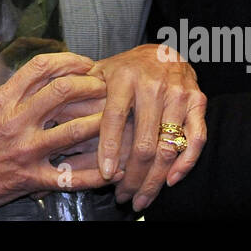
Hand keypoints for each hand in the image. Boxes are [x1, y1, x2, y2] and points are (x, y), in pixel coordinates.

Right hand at [0, 53, 116, 218]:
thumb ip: (4, 96)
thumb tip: (29, 82)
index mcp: (0, 100)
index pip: (40, 68)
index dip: (68, 60)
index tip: (85, 62)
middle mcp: (14, 121)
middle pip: (62, 91)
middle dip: (90, 85)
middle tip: (105, 86)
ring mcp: (23, 151)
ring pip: (73, 131)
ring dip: (100, 122)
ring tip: (114, 118)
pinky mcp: (29, 179)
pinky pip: (69, 177)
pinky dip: (93, 174)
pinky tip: (109, 170)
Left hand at [86, 43, 205, 211]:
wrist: (163, 51)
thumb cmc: (125, 69)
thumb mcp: (100, 72)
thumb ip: (79, 91)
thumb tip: (52, 115)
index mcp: (124, 78)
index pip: (115, 117)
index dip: (109, 147)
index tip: (105, 173)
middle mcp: (153, 85)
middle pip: (144, 142)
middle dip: (132, 176)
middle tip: (123, 197)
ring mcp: (178, 94)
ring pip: (169, 146)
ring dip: (155, 179)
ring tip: (141, 198)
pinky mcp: (198, 102)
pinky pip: (196, 138)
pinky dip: (186, 163)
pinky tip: (171, 180)